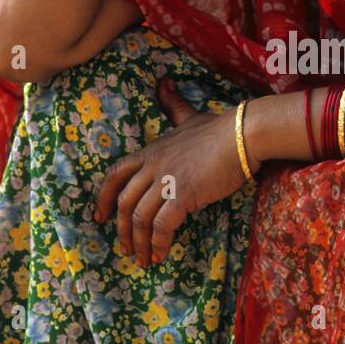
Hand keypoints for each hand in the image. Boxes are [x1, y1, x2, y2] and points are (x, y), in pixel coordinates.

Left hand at [93, 79, 254, 265]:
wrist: (243, 134)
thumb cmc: (219, 128)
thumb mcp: (189, 116)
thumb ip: (173, 105)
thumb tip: (164, 84)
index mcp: (150, 152)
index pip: (115, 175)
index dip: (103, 198)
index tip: (101, 217)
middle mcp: (152, 166)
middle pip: (125, 202)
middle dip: (122, 229)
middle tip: (127, 249)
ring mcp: (166, 180)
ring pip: (140, 218)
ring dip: (140, 242)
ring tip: (145, 259)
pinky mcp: (183, 194)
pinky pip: (163, 225)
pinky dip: (159, 242)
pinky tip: (162, 254)